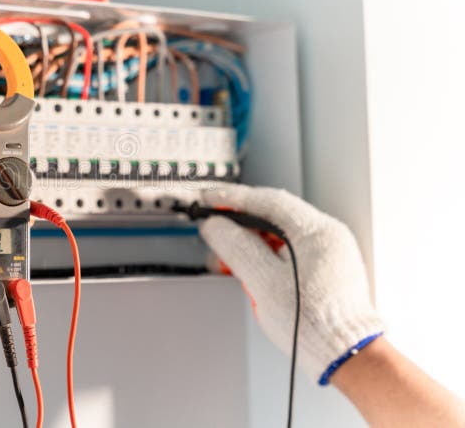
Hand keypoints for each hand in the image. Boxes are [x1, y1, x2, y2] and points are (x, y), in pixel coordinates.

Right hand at [199, 183, 383, 383]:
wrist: (345, 355)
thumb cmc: (313, 323)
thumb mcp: (263, 282)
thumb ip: (236, 247)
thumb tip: (216, 226)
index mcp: (318, 231)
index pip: (267, 201)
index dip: (233, 199)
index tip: (209, 199)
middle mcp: (327, 235)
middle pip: (273, 216)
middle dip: (239, 226)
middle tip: (214, 233)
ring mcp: (328, 251)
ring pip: (278, 235)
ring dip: (250, 245)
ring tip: (229, 263)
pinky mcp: (324, 268)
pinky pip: (288, 251)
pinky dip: (265, 257)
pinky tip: (250, 272)